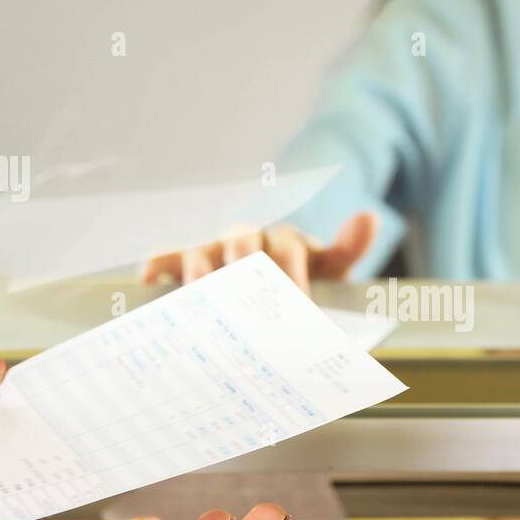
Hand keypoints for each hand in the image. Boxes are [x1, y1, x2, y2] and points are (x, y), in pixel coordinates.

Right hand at [141, 211, 377, 291]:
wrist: (273, 281)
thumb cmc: (302, 277)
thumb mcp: (330, 267)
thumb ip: (346, 247)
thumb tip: (370, 216)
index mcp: (284, 241)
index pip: (288, 248)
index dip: (292, 273)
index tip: (298, 303)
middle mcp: (246, 240)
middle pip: (241, 243)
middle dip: (244, 266)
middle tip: (246, 295)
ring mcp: (213, 250)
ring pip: (202, 252)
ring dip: (199, 270)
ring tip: (198, 293)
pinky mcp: (184, 262)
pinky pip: (167, 257)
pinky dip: (157, 264)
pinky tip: (149, 282)